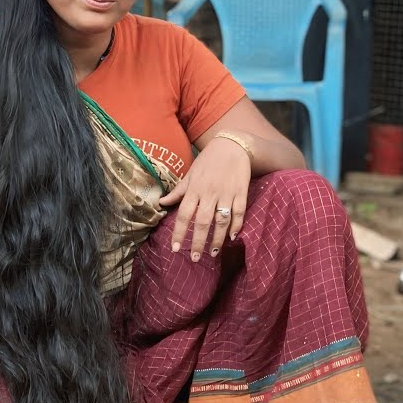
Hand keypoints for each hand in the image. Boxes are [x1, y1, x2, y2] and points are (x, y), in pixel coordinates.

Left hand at [158, 135, 250, 259]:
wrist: (232, 145)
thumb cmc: (208, 161)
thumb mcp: (190, 174)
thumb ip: (178, 191)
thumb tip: (161, 203)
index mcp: (194, 189)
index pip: (184, 214)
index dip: (179, 233)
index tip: (175, 249)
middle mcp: (209, 193)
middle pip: (202, 221)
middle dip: (198, 241)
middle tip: (194, 258)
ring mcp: (227, 193)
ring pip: (221, 220)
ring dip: (217, 238)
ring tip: (213, 253)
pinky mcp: (241, 192)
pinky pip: (239, 212)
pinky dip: (236, 225)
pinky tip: (232, 237)